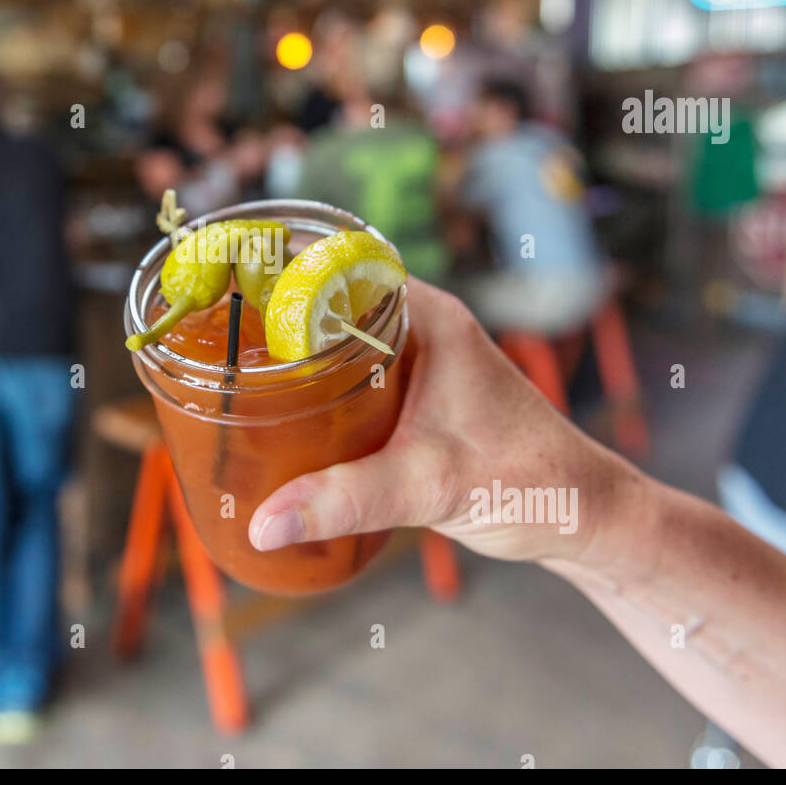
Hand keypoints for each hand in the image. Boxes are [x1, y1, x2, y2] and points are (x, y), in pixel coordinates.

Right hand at [248, 278, 646, 565]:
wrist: (583, 513)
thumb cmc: (531, 481)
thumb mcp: (428, 486)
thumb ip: (345, 499)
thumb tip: (262, 523)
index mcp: (427, 317)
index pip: (337, 262)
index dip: (273, 261)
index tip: (215, 273)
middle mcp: (419, 325)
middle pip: (324, 295)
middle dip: (265, 306)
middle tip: (201, 328)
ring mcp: (417, 359)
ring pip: (334, 335)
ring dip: (286, 346)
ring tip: (222, 362)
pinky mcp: (415, 395)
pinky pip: (348, 371)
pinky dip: (310, 381)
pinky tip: (274, 409)